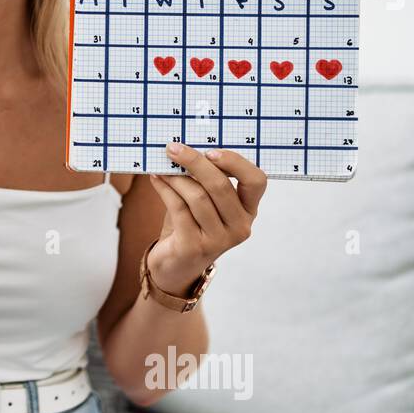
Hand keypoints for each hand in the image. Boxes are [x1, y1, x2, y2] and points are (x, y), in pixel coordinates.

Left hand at [146, 143, 267, 294]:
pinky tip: (156, 179)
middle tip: (173, 148)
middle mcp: (240, 227)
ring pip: (197, 197)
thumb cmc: (191, 225)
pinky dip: (165, 190)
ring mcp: (218, 240)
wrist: (175, 265)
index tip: (210, 150)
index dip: (236, 162)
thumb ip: (204, 179)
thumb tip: (185, 147)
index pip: (256, 181)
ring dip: (175, 177)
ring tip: (161, 166)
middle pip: (220, 186)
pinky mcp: (194, 247)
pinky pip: (178, 209)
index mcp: (248, 211)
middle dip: (194, 162)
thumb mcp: (205, 202)